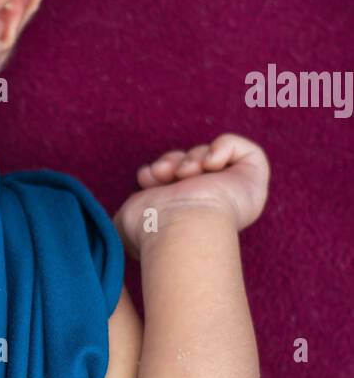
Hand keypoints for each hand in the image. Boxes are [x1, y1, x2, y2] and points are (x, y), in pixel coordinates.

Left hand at [115, 133, 269, 258]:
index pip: (175, 177)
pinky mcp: (253, 177)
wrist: (177, 225)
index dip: (160, 169)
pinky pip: (244, 149)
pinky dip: (222, 147)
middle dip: (173, 162)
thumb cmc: (150, 230)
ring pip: (210, 155)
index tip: (147, 177)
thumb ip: (124, 217)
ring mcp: (235, 191)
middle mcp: (212, 203)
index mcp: (187, 214)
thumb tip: (124, 221)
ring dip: (190, 159)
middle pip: (191, 162)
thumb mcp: (124, 224)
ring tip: (182, 174)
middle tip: (165, 174)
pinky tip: (209, 165)